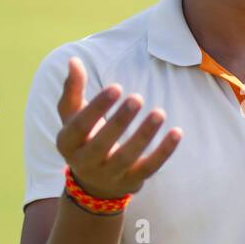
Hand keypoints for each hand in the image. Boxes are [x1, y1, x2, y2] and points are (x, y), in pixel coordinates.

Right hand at [56, 56, 181, 199]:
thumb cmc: (83, 138)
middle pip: (101, 145)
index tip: (117, 87)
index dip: (97, 107)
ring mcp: (109, 175)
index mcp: (67, 144)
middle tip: (137, 98)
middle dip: (120, 122)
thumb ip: (73, 89)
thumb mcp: (72, 116)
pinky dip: (164, 152)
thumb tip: (74, 60)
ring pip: (127, 157)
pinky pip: (149, 168)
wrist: (94, 183)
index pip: (80, 126)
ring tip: (159, 113)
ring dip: (144, 135)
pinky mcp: (132, 181)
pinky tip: (176, 132)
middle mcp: (85, 163)